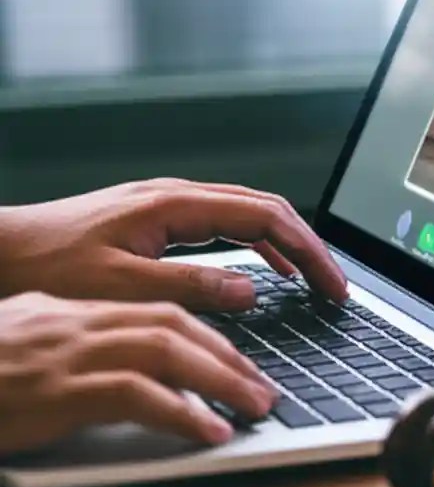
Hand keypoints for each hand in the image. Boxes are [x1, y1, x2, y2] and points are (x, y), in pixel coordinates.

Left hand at [0, 178, 346, 311]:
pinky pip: (227, 225)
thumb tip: (252, 289)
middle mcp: (177, 197)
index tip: (332, 287)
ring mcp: (170, 205)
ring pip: (250, 215)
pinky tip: (269, 271)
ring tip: (315, 281)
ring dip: (288, 246)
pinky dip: (259, 246)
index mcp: (174, 205)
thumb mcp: (119, 286)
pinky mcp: (160, 220)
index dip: (309, 252)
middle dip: (311, 248)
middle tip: (336, 288)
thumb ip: (189, 287)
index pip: (267, 218)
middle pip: (268, 210)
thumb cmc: (45, 267)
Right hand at [0, 292, 276, 455]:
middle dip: (228, 356)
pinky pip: (137, 394)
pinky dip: (182, 411)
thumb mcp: (32, 350)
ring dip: (221, 380)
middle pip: (173, 325)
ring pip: (167, 350)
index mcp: (73, 310)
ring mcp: (67, 354)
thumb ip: (82, 348)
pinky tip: (209, 431)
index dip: (209, 334)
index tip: (239, 361)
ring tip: (253, 407)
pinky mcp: (57, 392)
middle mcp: (75, 323)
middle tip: (261, 388)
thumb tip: (136, 368)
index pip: (158, 309)